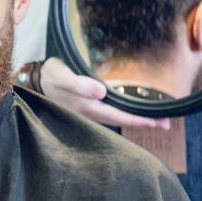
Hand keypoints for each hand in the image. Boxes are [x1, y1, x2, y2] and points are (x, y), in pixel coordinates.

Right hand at [37, 57, 170, 130]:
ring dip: (135, 119)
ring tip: (154, 119)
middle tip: (166, 124)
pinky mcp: (87, 106)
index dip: (138, 120)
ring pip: (116, 118)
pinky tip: (131, 111)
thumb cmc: (49, 76)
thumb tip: (101, 92)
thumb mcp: (61, 76)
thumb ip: (78, 84)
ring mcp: (88, 111)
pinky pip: (110, 113)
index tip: (158, 122)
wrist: (35, 79)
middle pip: (121, 120)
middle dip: (142, 122)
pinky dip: (124, 114)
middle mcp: (89, 112)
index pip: (118, 117)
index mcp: (87, 107)